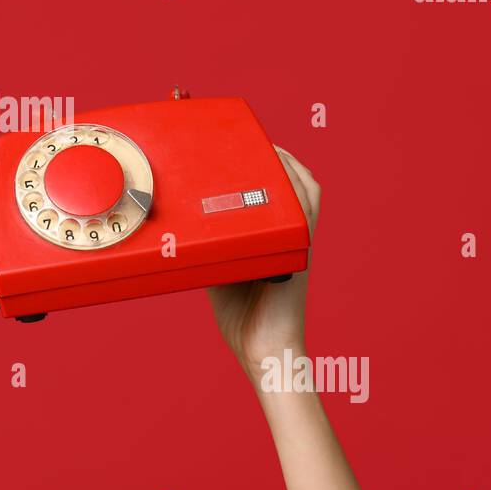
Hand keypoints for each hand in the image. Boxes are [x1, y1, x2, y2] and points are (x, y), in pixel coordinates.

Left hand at [206, 146, 320, 383]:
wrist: (262, 349)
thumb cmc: (242, 317)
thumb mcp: (219, 270)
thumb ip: (211, 244)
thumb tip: (183, 223)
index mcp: (272, 239)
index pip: (275, 191)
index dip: (266, 166)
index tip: (242, 147)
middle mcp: (289, 236)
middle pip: (292, 182)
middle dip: (274, 156)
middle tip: (250, 139)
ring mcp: (299, 241)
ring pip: (304, 188)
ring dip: (286, 164)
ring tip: (265, 145)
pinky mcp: (302, 249)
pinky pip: (308, 207)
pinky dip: (297, 183)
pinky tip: (282, 167)